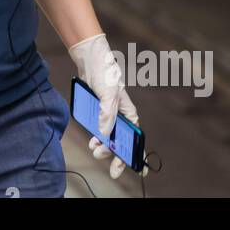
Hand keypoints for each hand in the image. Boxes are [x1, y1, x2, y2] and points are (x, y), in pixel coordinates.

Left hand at [69, 32, 146, 178]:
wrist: (90, 60)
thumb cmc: (105, 74)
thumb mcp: (108, 94)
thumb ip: (107, 115)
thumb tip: (104, 133)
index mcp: (129, 113)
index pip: (136, 138)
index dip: (137, 154)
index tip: (139, 170)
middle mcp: (120, 116)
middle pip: (121, 141)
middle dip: (115, 154)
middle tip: (107, 164)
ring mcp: (108, 114)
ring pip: (108, 137)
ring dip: (103, 147)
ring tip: (95, 149)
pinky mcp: (97, 111)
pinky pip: (98, 129)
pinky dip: (96, 138)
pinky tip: (92, 141)